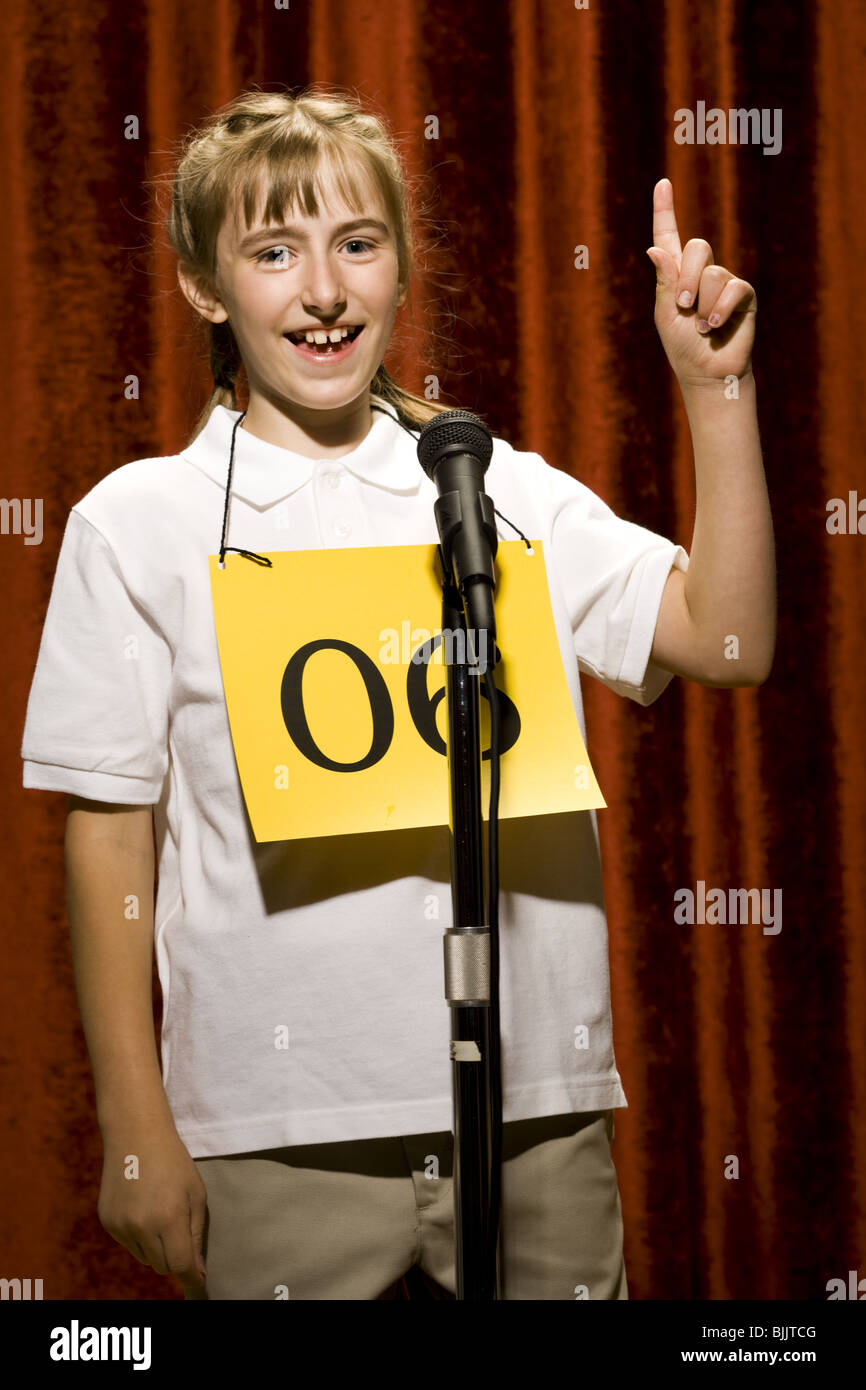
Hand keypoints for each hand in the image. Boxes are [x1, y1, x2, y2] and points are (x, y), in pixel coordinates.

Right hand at [97, 1123, 207, 1294]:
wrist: (135, 1135)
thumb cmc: (174, 1162)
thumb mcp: (196, 1194)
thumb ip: (196, 1235)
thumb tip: (197, 1271)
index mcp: (169, 1218)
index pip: (180, 1266)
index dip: (192, 1276)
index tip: (199, 1281)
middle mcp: (142, 1227)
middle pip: (162, 1266)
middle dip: (175, 1260)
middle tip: (180, 1236)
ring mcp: (121, 1226)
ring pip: (144, 1258)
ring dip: (156, 1249)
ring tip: (160, 1216)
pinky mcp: (107, 1222)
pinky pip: (128, 1244)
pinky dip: (139, 1237)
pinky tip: (142, 1209)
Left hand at [646, 177, 755, 385]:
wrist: (707, 373)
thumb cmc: (683, 347)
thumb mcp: (665, 314)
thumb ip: (664, 282)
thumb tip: (654, 249)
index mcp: (675, 275)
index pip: (668, 236)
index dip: (665, 210)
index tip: (662, 184)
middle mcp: (700, 272)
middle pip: (696, 247)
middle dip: (686, 278)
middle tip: (684, 307)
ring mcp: (723, 281)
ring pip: (713, 273)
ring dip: (703, 304)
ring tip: (702, 327)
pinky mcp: (743, 295)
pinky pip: (732, 288)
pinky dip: (720, 310)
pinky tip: (715, 327)